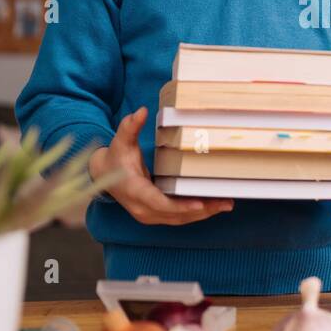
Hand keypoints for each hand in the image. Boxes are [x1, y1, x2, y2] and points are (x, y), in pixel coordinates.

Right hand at [90, 107, 233, 225]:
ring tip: (226, 204)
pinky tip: (213, 205)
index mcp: (133, 191)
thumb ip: (130, 126)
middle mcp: (141, 208)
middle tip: (226, 202)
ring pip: (179, 219)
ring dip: (203, 213)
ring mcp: (148, 215)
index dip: (179, 205)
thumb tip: (140, 111)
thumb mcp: (121, 141)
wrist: (104, 175)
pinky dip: (196, 213)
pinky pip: (178, 217)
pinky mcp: (155, 215)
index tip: (199, 204)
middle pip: (175, 214)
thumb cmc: (116, 156)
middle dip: (201, 210)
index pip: (158, 202)